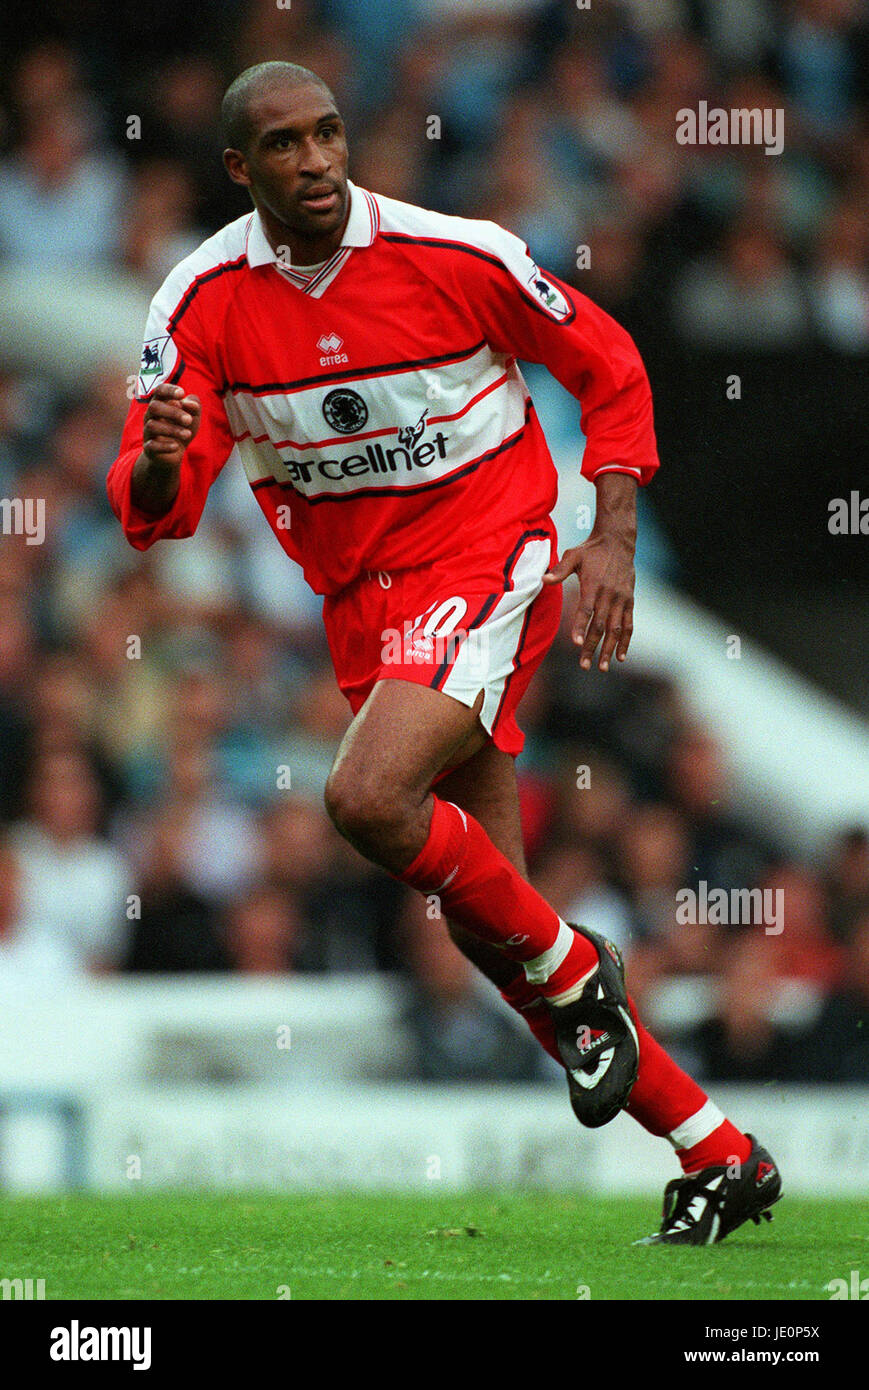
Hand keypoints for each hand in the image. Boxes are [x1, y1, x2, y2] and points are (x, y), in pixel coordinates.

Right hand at [142, 383, 200, 465]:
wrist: (174, 453)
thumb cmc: (182, 428)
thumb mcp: (193, 416)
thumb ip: (194, 406)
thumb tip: (190, 403)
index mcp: (161, 403)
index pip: (159, 391)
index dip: (169, 390)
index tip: (182, 393)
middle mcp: (151, 415)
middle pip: (154, 407)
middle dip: (173, 412)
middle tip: (189, 420)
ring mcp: (148, 432)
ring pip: (152, 426)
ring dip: (172, 430)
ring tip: (188, 434)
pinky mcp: (149, 448)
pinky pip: (151, 445)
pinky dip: (164, 446)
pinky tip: (176, 446)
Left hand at [543, 531, 634, 670]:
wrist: (618, 541)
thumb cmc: (591, 550)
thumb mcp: (573, 555)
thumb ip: (559, 570)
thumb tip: (543, 579)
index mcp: (593, 585)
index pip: (586, 609)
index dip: (581, 626)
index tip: (577, 643)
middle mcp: (608, 594)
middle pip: (600, 625)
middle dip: (592, 646)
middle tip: (585, 665)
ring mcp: (621, 599)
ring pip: (615, 629)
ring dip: (609, 649)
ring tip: (602, 667)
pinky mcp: (629, 601)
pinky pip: (629, 624)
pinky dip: (626, 641)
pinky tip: (621, 657)